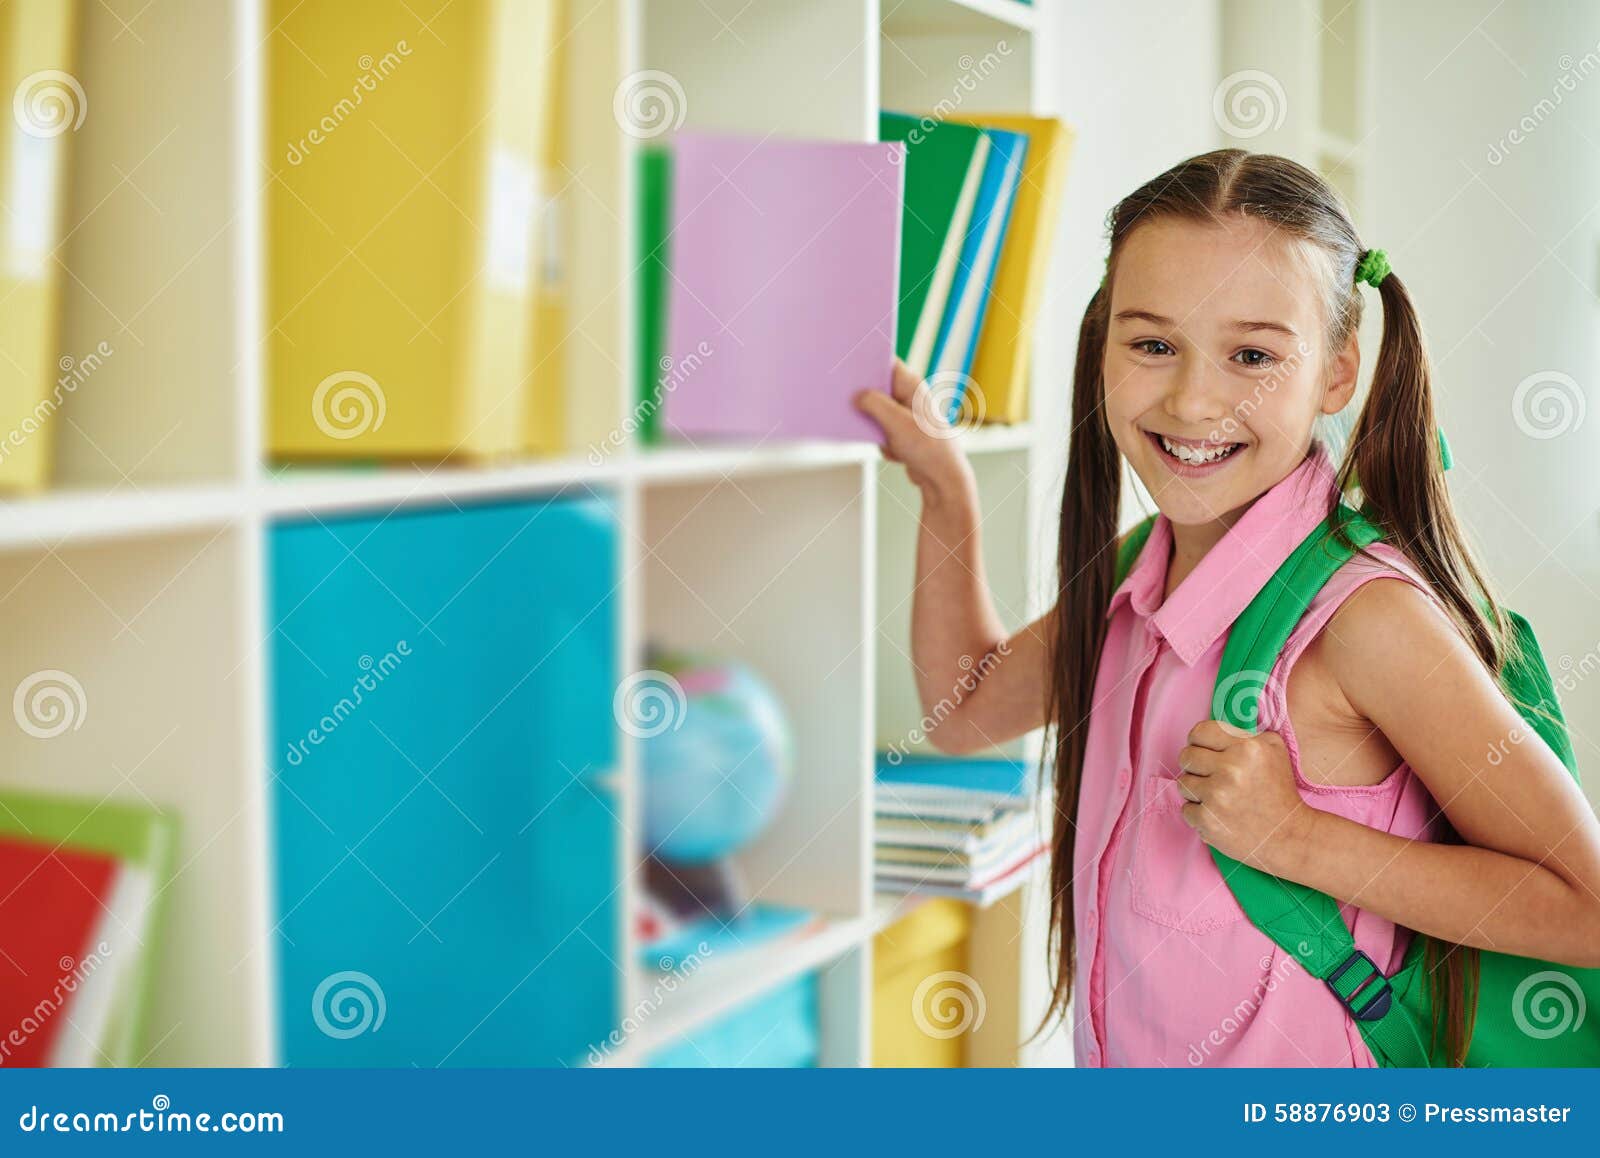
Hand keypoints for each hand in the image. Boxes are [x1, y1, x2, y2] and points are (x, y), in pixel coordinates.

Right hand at [854, 360, 975, 505]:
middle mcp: (909, 395)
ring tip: (890, 441)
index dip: (866, 363)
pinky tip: (898, 452)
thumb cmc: (926, 446)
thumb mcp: (895, 422)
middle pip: (877, 387)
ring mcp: (905, 413)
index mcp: (911, 385)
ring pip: (876, 412)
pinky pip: (881, 429)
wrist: (942, 478)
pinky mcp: (902, 431)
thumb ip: (873, 404)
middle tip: (850, 405)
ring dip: (876, 428)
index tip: (846, 367)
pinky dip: (884, 441)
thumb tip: (856, 396)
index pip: (886, 363)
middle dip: (865, 400)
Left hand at [1176, 719, 1315, 873]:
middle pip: (1186, 757)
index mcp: (1247, 748)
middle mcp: (1231, 769)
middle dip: (1195, 767)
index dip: (1198, 741)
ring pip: (1183, 783)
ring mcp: (1218, 796)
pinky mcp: (1208, 820)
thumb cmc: (1279, 791)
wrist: (1289, 835)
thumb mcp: (1274, 750)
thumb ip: (1244, 734)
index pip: (1200, 732)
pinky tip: (1218, 815)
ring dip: (1196, 791)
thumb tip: (1214, 730)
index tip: (1203, 751)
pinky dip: (1198, 814)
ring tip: (1218, 797)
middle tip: (1211, 776)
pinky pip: (1186, 809)